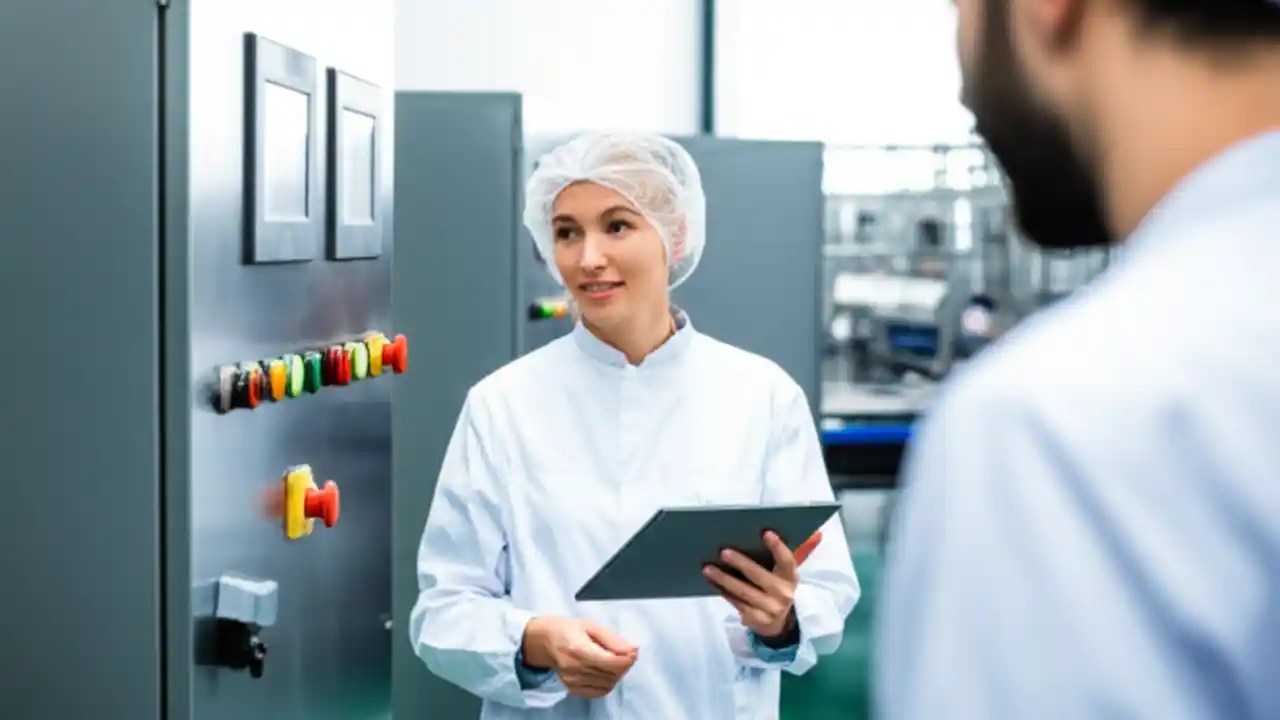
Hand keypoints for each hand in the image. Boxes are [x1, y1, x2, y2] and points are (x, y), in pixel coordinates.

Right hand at [522, 617, 638, 698]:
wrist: (544, 641)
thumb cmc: (567, 630)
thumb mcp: (591, 626)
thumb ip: (613, 640)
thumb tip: (632, 649)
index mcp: (580, 650)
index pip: (612, 663)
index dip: (628, 659)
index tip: (633, 651)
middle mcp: (575, 669)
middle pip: (612, 674)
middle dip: (624, 665)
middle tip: (624, 653)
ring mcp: (573, 681)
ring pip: (608, 684)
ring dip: (617, 674)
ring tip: (613, 661)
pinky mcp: (572, 688)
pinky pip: (599, 692)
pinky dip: (607, 683)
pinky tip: (605, 672)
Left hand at [703, 530, 822, 640]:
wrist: (780, 624)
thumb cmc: (779, 588)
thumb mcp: (788, 573)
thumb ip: (800, 552)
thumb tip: (817, 533)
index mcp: (792, 578)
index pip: (788, 561)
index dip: (778, 547)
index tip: (766, 532)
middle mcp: (784, 594)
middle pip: (760, 576)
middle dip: (741, 563)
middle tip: (724, 552)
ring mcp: (770, 609)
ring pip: (743, 592)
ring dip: (724, 579)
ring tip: (708, 568)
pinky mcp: (757, 620)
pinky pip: (736, 603)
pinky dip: (723, 592)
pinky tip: (712, 583)